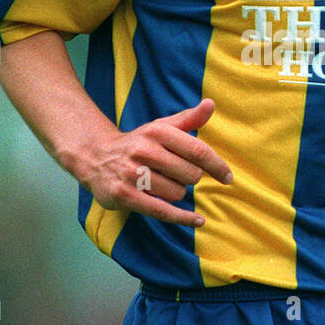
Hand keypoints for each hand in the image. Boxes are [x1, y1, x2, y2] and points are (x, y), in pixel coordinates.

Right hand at [82, 97, 231, 226]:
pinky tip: (198, 220)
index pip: (197, 150)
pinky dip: (182, 217)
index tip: (228, 177)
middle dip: (191, 178)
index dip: (217, 166)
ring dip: (177, 193)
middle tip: (178, 175)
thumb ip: (188, 118)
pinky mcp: (125, 195)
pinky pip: (162, 211)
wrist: (96, 157)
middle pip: (190, 174)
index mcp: (157, 132)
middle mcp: (144, 151)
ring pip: (177, 193)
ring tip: (162, 185)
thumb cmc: (138, 143)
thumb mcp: (161, 127)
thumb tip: (211, 104)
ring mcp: (133, 174)